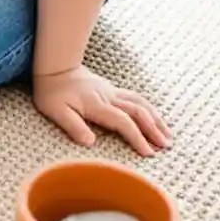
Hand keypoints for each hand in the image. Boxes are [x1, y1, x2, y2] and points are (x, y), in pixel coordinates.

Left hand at [32, 65, 171, 156]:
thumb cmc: (52, 92)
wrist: (54, 67)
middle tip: (166, 146)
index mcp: (97, 104)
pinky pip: (136, 98)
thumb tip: (90, 142)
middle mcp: (109, 97)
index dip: (137, 137)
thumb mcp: (56, 111)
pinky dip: (149, 109)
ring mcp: (112, 92)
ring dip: (156, 119)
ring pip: (141, 103)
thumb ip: (73, 126)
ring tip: (167, 135)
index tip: (148, 153)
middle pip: (138, 112)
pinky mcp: (111, 90)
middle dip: (154, 130)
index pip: (123, 122)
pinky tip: (155, 118)